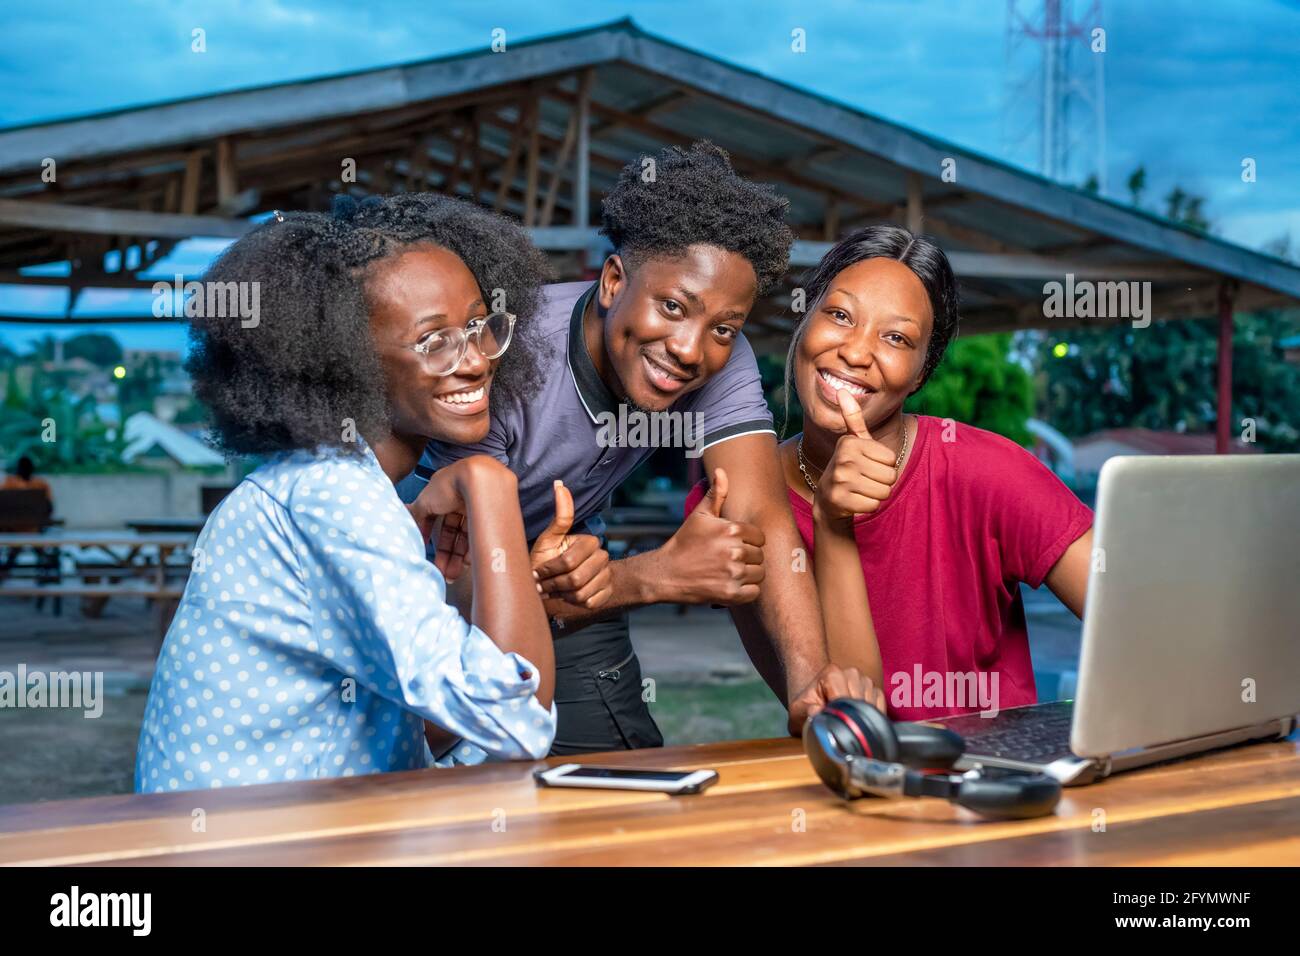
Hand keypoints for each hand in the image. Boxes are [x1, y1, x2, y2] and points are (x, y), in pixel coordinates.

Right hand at [406, 457, 514, 580]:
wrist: (477, 477)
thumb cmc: (450, 484)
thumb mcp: (425, 499)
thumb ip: (416, 513)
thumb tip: (409, 524)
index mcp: (448, 495)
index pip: (439, 521)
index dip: (433, 537)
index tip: (428, 553)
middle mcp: (465, 501)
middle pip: (454, 533)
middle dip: (447, 554)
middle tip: (443, 572)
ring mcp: (479, 509)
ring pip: (467, 538)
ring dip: (458, 558)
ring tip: (452, 575)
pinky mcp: (491, 518)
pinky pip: (481, 538)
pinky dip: (473, 552)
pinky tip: (466, 564)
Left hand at [531, 480, 612, 609]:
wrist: (557, 581)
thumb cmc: (547, 559)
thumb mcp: (549, 537)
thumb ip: (559, 514)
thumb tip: (559, 484)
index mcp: (590, 542)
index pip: (569, 561)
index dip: (550, 569)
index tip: (538, 572)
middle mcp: (603, 557)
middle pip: (576, 578)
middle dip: (554, 584)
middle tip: (543, 584)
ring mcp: (607, 576)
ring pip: (582, 592)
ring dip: (561, 595)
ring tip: (552, 590)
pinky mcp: (607, 593)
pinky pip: (589, 603)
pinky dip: (573, 603)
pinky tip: (565, 596)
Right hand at [656, 467, 764, 604]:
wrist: (666, 573)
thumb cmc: (684, 543)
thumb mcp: (699, 516)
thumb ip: (716, 494)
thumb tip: (722, 471)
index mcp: (731, 529)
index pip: (760, 537)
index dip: (748, 541)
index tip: (733, 545)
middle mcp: (735, 550)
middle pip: (760, 555)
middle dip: (748, 558)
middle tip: (728, 560)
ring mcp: (733, 573)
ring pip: (759, 574)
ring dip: (748, 575)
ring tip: (730, 572)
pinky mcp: (731, 594)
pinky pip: (754, 592)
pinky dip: (747, 591)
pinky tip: (732, 585)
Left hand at [785, 663, 885, 736]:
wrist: (816, 705)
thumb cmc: (807, 709)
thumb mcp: (799, 713)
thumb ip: (806, 712)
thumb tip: (815, 712)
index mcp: (832, 673)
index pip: (842, 696)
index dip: (838, 715)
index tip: (833, 725)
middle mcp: (851, 673)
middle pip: (858, 701)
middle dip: (849, 718)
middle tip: (840, 728)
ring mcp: (865, 681)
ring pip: (870, 704)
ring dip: (861, 718)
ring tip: (847, 723)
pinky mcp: (875, 691)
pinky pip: (879, 706)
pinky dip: (871, 717)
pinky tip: (858, 722)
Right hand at [813, 390, 900, 525]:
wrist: (827, 499)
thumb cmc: (848, 467)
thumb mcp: (852, 442)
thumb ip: (852, 417)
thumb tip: (842, 390)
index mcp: (849, 442)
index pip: (891, 459)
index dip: (884, 466)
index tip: (867, 465)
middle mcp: (843, 458)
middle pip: (890, 476)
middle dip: (882, 482)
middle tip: (865, 480)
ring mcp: (840, 480)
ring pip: (884, 492)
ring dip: (877, 494)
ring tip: (861, 490)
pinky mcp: (840, 500)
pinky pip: (873, 505)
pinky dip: (868, 506)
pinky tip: (856, 501)